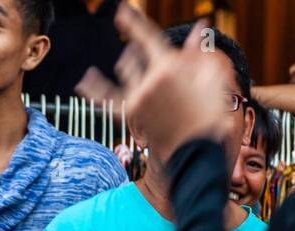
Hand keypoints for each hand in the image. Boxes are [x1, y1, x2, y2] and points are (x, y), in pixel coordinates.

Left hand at [76, 7, 231, 163]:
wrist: (198, 153)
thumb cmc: (210, 115)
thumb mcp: (211, 79)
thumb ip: (198, 51)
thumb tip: (199, 26)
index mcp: (168, 68)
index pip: (146, 37)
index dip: (133, 21)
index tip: (122, 10)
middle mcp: (148, 81)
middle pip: (136, 55)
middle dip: (141, 50)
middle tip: (147, 53)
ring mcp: (137, 99)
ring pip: (125, 70)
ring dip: (128, 62)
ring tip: (130, 58)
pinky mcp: (130, 116)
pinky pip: (106, 100)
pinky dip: (94, 90)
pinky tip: (83, 82)